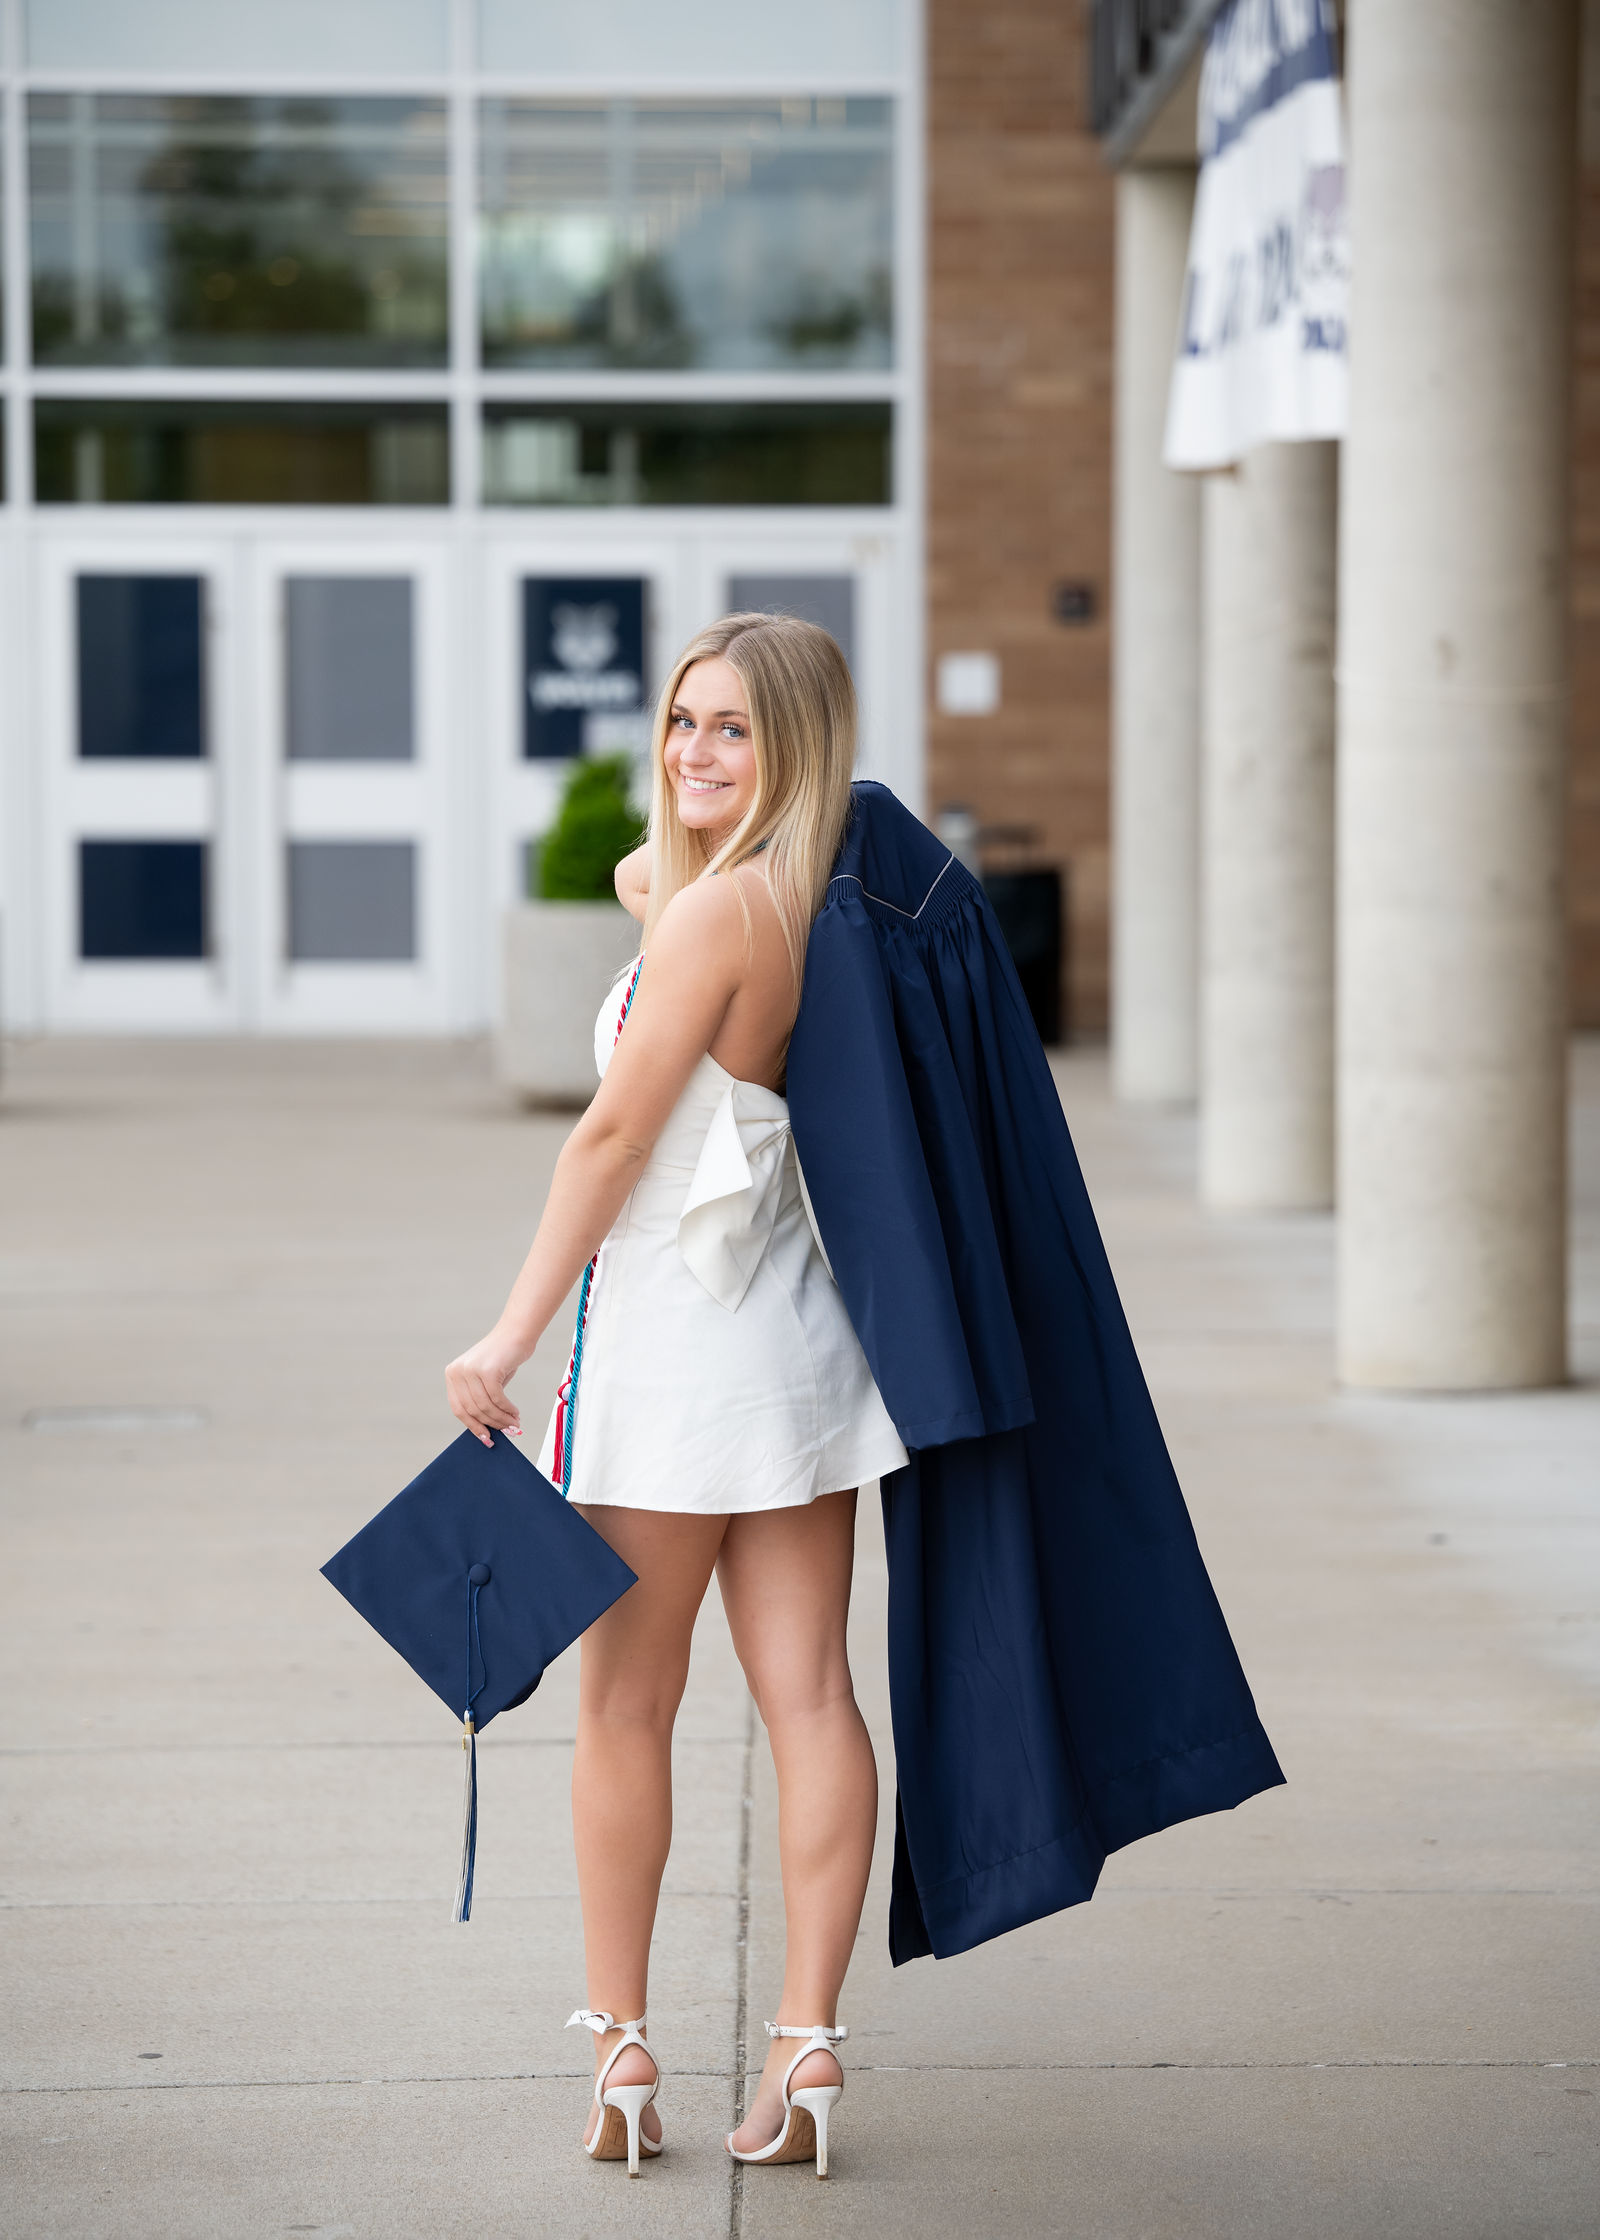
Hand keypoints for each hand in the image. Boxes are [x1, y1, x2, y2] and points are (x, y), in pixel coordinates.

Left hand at [445, 1328, 527, 1446]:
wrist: (517, 1332)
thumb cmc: (503, 1357)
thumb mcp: (485, 1379)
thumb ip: (480, 1400)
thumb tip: (485, 1430)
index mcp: (452, 1374)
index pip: (458, 1408)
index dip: (472, 1426)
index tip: (486, 1439)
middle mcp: (457, 1371)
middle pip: (472, 1409)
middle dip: (491, 1424)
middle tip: (508, 1431)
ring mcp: (471, 1370)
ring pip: (485, 1406)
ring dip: (502, 1419)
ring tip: (515, 1423)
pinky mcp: (488, 1370)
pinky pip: (497, 1399)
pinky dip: (508, 1409)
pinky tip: (515, 1412)